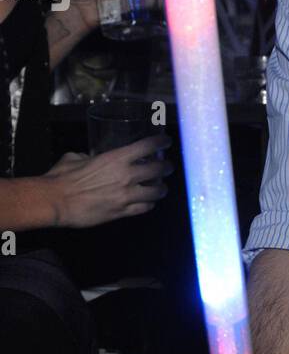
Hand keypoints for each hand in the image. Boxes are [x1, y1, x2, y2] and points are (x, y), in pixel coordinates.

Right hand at [44, 134, 172, 226]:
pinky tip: (149, 202)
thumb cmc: (63, 177)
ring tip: (161, 187)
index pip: (148, 146)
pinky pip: (145, 208)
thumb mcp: (76, 157)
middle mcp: (127, 176)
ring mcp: (127, 195)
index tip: (166, 141)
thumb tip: (89, 158)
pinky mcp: (122, 212)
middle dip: (167, 167)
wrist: (57, 201)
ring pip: (157, 192)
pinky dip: (149, 204)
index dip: (161, 142)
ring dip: (161, 188)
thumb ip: (88, 156)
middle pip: (159, 169)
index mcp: (116, 158)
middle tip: (167, 167)